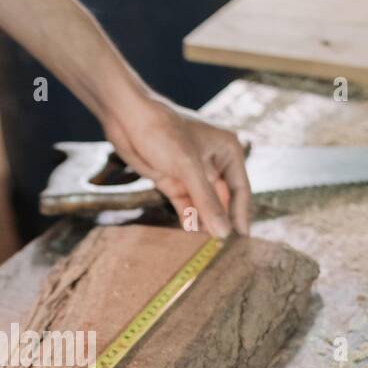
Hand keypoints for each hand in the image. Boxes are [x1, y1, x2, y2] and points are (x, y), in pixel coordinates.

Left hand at [101, 93, 250, 237]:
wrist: (126, 118)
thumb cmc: (163, 131)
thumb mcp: (188, 168)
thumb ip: (207, 201)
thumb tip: (224, 233)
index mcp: (228, 151)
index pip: (240, 190)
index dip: (241, 215)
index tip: (241, 240)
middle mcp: (213, 162)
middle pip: (223, 200)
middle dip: (221, 222)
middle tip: (223, 249)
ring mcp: (192, 173)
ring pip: (203, 205)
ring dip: (204, 223)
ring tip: (207, 248)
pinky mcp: (173, 180)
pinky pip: (186, 205)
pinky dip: (188, 218)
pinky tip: (190, 234)